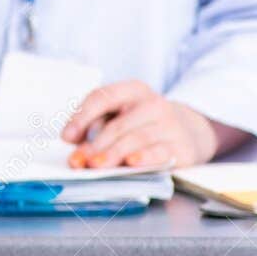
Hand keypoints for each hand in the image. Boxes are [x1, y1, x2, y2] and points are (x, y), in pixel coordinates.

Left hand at [62, 81, 218, 168]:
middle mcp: (153, 104)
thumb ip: (96, 123)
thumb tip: (71, 139)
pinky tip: (130, 163)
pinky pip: (160, 152)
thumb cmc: (145, 122)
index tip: (66, 136)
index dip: (82, 116)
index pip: (103, 97)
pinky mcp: (181, 147)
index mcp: (133, 90)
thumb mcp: (123, 113)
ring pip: (136, 139)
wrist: (190, 131)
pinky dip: (144, 158)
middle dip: (95, 145)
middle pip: (118, 124)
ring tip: (96, 165)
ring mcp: (170, 125)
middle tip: (78, 160)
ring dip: (113, 154)